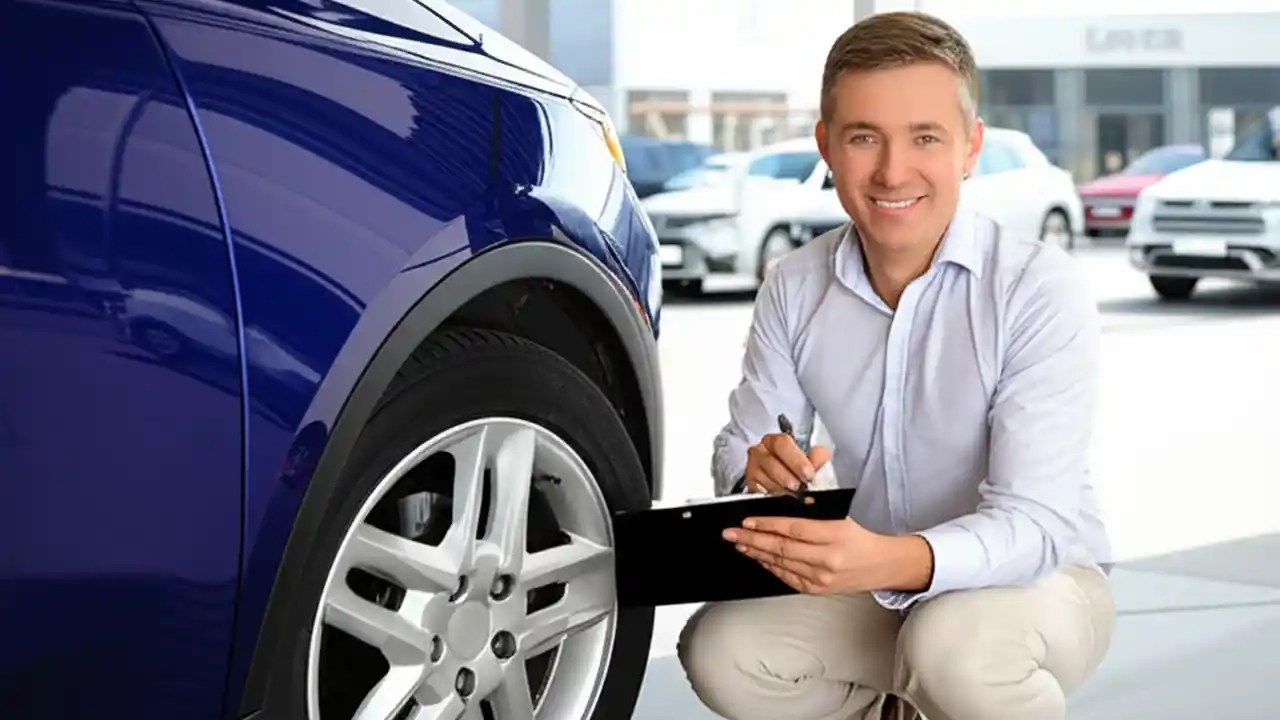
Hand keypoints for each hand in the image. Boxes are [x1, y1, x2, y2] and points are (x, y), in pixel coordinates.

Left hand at [722, 516, 931, 594]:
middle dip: (751, 540)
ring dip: (756, 554)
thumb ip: (813, 514)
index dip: (766, 525)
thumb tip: (780, 510)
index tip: (748, 521)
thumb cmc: (862, 539)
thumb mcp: (842, 518)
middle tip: (731, 534)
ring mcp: (821, 578)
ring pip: (780, 564)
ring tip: (740, 544)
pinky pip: (787, 577)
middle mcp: (826, 559)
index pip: (792, 529)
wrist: (883, 566)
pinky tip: (759, 559)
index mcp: (834, 536)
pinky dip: (770, 567)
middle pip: (781, 548)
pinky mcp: (817, 589)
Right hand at [745, 433, 830, 495]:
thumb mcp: (812, 461)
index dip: (796, 460)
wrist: (788, 483)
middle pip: (770, 461)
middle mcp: (760, 451)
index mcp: (776, 441)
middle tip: (799, 487)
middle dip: (787, 476)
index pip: (782, 443)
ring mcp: (752, 467)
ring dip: (780, 488)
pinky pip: (758, 490)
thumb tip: (820, 455)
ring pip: (763, 477)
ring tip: (793, 495)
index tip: (808, 474)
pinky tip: (782, 498)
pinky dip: (771, 495)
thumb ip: (816, 457)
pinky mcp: (750, 484)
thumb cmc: (799, 469)